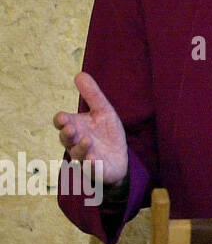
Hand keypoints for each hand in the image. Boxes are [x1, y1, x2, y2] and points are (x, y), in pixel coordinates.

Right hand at [53, 72, 128, 187]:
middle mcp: (76, 143)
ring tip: (87, 140)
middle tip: (71, 128)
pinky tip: (93, 160)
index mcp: (75, 127)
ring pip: (78, 154)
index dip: (61, 120)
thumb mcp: (103, 111)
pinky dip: (91, 165)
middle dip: (67, 134)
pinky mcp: (97, 170)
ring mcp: (85, 157)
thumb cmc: (106, 133)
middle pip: (66, 139)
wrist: (119, 158)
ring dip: (81, 147)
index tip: (63, 117)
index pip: (62, 123)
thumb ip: (92, 95)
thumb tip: (79, 73)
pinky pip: (91, 169)